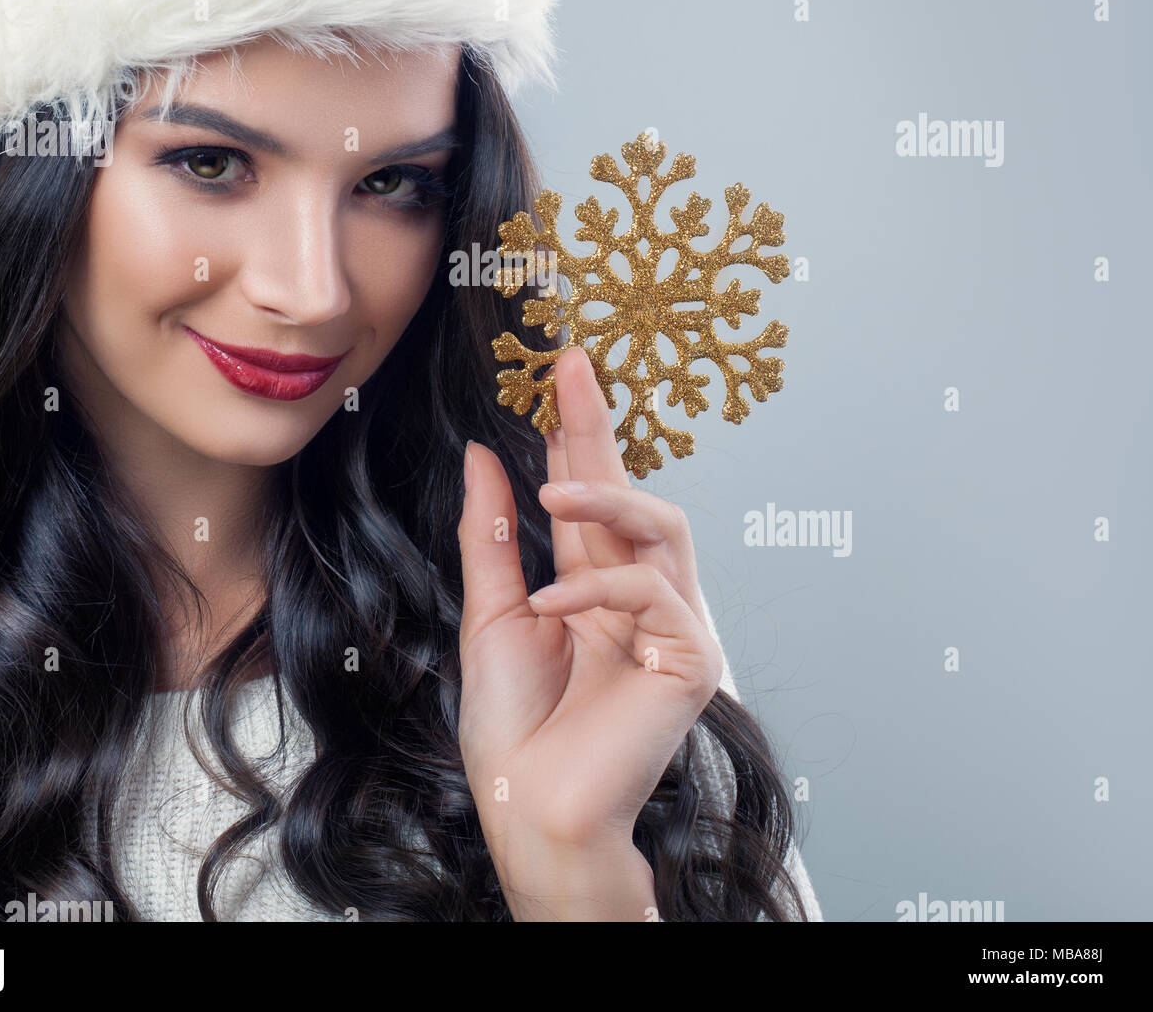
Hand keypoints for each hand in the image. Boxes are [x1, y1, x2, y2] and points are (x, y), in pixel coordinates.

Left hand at [456, 345, 725, 887]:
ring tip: (552, 488)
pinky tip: (554, 603)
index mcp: (593, 586)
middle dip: (602, 430)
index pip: (592, 495)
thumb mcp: (491, 612)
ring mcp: (670, 625)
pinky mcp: (691, 658)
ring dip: (607, 498)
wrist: (530, 804)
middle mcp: (637, 596)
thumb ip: (493, 534)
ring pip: (663, 528)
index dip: (580, 433)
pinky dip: (600, 590)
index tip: (564, 373)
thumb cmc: (513, 724)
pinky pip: (654, 595)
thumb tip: (486, 455)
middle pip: (633, 494)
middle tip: (574, 372)